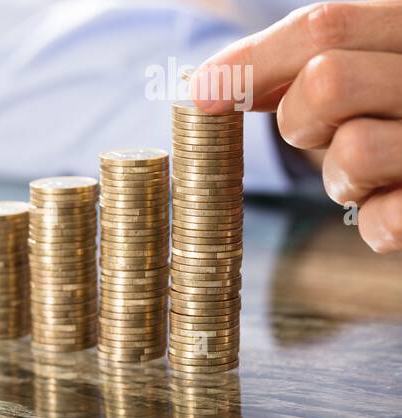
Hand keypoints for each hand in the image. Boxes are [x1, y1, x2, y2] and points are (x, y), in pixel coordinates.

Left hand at [191, 1, 401, 252]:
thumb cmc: (394, 108)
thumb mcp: (365, 65)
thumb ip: (302, 63)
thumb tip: (208, 87)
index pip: (324, 27)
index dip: (251, 61)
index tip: (203, 93)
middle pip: (328, 82)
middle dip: (299, 118)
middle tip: (318, 133)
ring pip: (354, 151)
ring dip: (341, 175)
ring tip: (369, 173)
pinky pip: (381, 220)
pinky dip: (372, 221)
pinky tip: (391, 203)